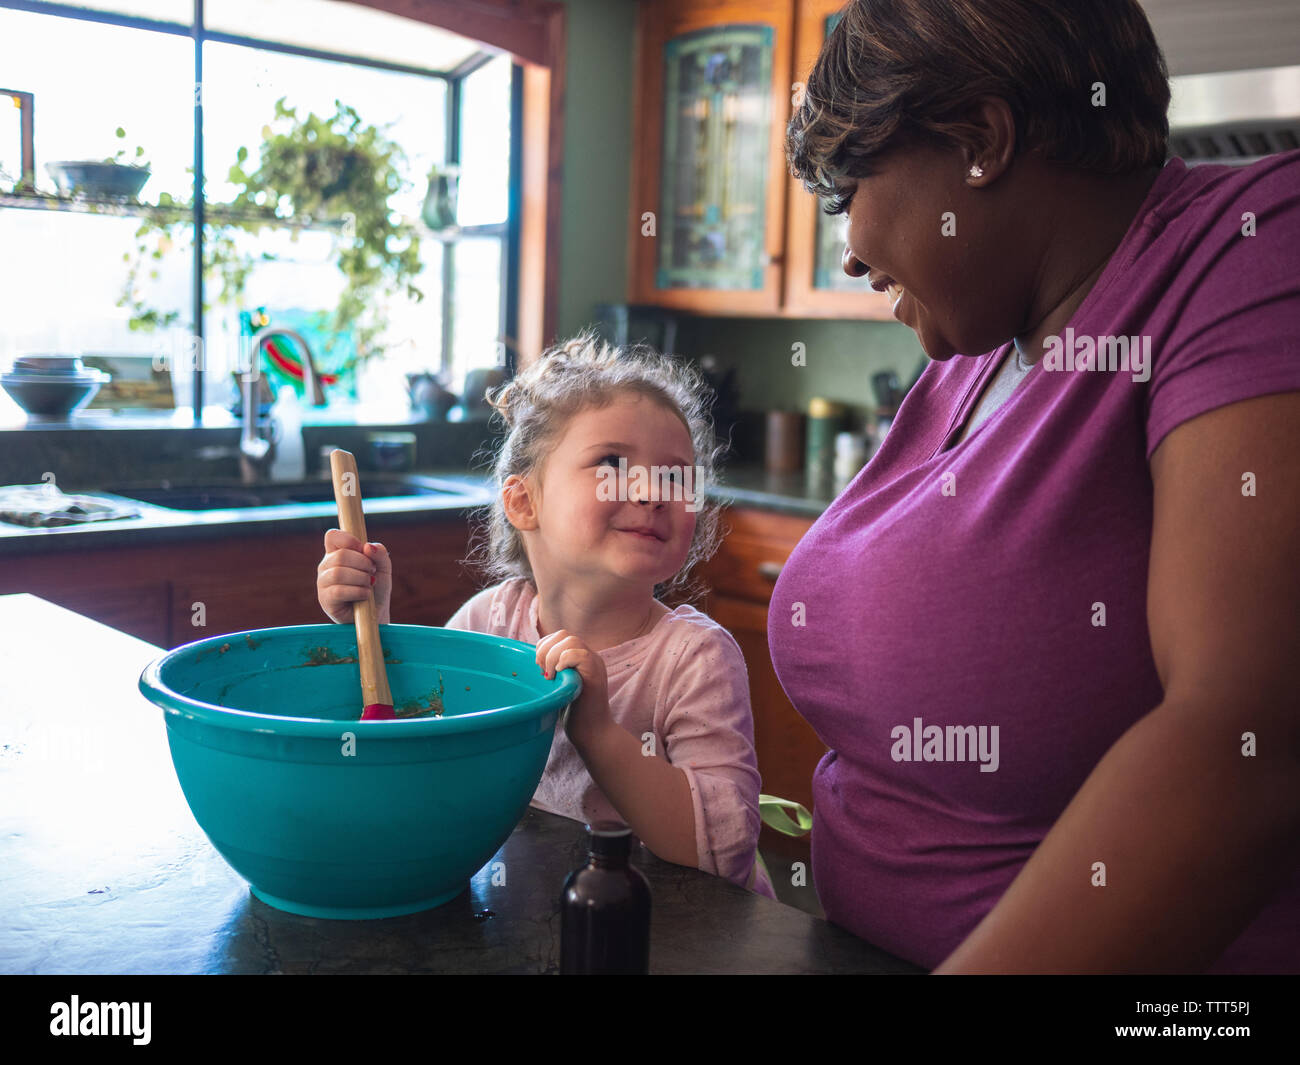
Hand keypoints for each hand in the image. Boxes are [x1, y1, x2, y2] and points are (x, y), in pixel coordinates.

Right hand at [317, 530, 391, 624]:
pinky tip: (365, 595)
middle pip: (340, 555)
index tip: (365, 551)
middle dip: (363, 563)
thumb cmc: (376, 588)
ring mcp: (323, 583)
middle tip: (372, 573)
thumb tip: (368, 546)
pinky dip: (358, 592)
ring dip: (361, 578)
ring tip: (369, 585)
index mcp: (337, 553)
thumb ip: (380, 554)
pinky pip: (338, 591)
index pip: (332, 536)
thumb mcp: (383, 568)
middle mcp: (327, 566)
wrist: (376, 613)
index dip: (350, 540)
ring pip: (338, 573)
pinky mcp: (326, 600)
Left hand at [535, 629, 609, 743]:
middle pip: (565, 635)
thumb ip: (554, 672)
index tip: (538, 667)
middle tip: (542, 672)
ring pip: (571, 641)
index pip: (561, 636)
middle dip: (546, 649)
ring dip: (553, 656)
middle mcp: (590, 657)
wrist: (593, 733)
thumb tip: (533, 663)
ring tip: (550, 677)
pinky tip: (558, 677)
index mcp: (581, 658)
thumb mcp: (560, 686)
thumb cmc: (574, 714)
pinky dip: (564, 662)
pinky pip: (580, 655)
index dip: (544, 645)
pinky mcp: (595, 675)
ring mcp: (595, 664)